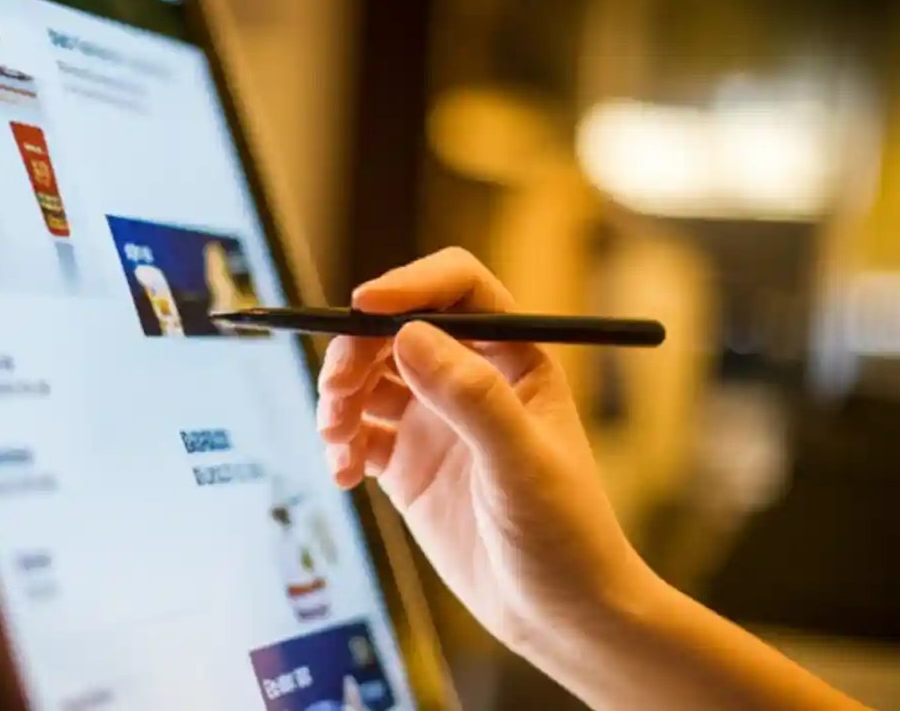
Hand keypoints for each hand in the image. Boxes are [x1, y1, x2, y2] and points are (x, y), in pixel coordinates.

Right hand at [318, 248, 649, 653]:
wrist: (559, 616)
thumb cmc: (566, 537)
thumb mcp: (522, 465)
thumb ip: (471, 398)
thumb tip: (408, 336)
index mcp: (514, 358)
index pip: (457, 289)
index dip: (408, 286)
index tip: (363, 307)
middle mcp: (470, 378)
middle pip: (395, 329)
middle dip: (355, 352)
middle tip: (336, 395)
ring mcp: (436, 420)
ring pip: (368, 378)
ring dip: (339, 399)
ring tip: (338, 443)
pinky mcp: (409, 463)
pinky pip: (359, 432)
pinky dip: (340, 445)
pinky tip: (345, 476)